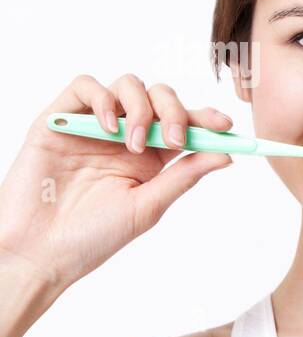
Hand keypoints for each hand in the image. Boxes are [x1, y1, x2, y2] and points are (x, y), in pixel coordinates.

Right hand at [0, 73, 234, 291]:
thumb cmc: (94, 237)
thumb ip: (184, 177)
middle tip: (176, 140)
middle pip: (161, 98)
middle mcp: (125, 136)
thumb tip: (226, 156)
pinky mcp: (60, 119)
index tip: (226, 126)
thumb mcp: (148, 206)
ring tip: (134, 144)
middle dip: (176, 111)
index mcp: (152, 157)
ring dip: (141, 108)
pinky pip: (85, 86)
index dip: (206, 119)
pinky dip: (103, 99)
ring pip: (128, 85)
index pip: (185, 125)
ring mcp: (93, 125)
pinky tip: (108, 128)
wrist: (41, 250)